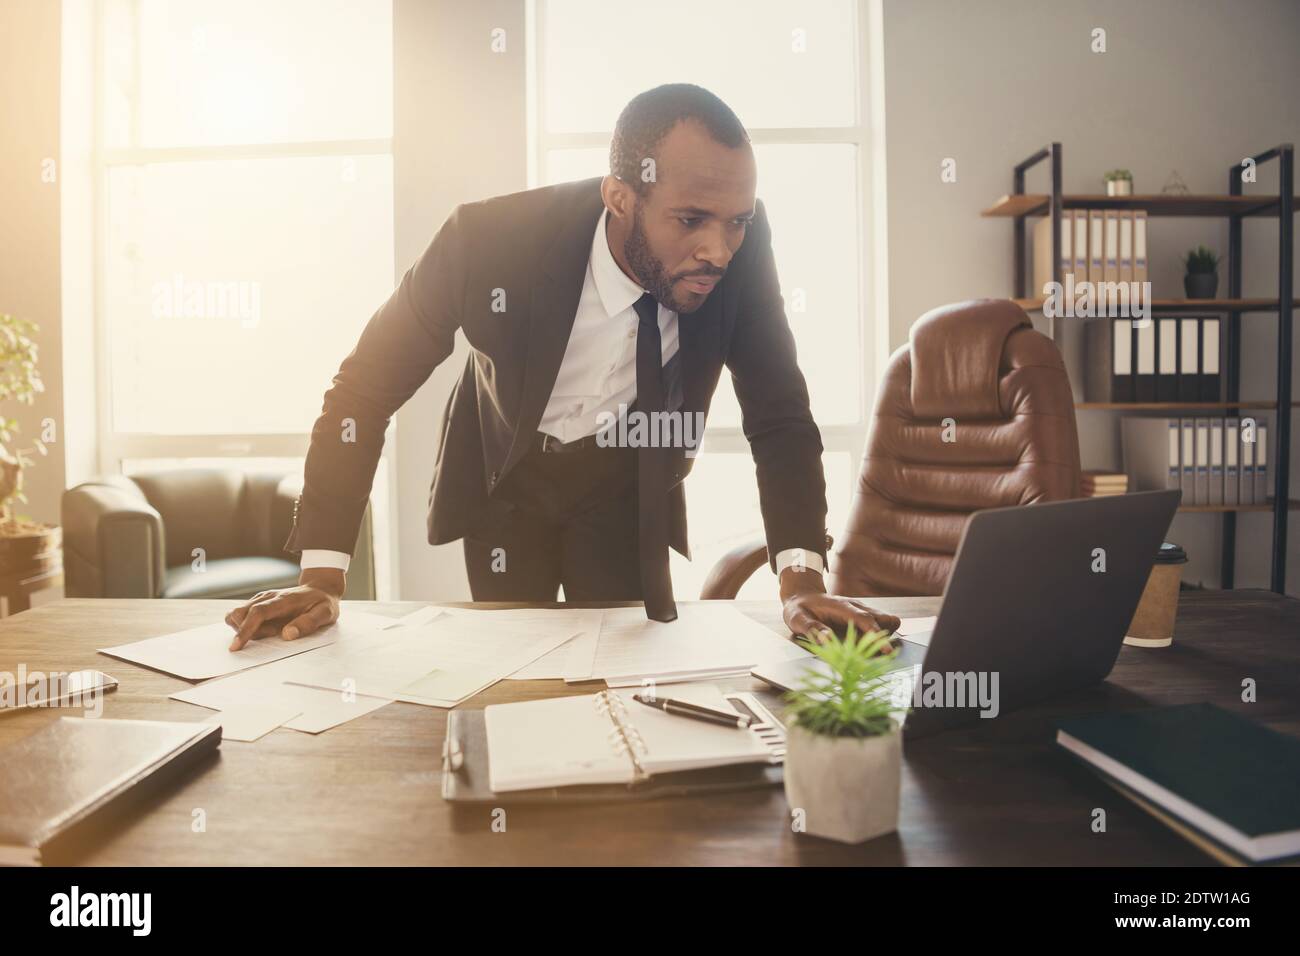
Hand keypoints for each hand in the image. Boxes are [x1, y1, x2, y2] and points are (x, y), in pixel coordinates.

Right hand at [225, 568, 344, 650]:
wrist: (320, 589)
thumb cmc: (322, 603)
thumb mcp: (325, 614)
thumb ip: (308, 623)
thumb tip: (287, 634)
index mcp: (283, 600)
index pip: (258, 612)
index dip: (245, 629)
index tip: (237, 646)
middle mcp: (268, 597)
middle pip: (240, 613)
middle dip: (247, 631)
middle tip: (273, 634)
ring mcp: (261, 598)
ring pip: (237, 614)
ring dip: (245, 628)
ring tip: (271, 630)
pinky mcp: (258, 603)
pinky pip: (241, 615)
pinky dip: (245, 625)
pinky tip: (265, 627)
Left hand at [779, 568, 899, 643]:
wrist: (802, 595)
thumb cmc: (800, 608)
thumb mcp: (798, 619)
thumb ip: (812, 628)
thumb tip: (827, 639)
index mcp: (841, 606)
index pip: (864, 618)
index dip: (876, 634)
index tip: (887, 650)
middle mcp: (855, 606)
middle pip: (885, 619)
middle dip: (885, 636)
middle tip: (873, 651)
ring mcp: (861, 609)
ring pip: (886, 621)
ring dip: (883, 637)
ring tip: (865, 649)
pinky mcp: (862, 615)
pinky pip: (879, 624)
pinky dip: (877, 636)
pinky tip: (862, 644)